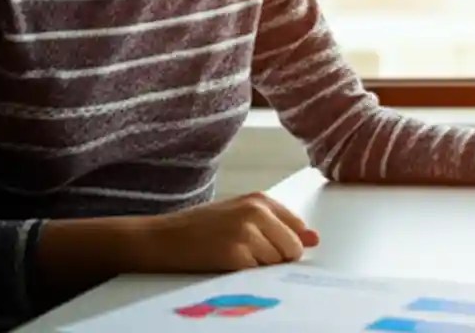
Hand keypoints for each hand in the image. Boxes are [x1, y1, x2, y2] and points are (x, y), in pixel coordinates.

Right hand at [134, 192, 320, 272]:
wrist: (159, 238)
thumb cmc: (199, 229)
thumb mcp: (239, 216)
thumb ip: (278, 225)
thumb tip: (315, 239)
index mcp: (260, 199)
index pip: (297, 227)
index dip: (286, 244)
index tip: (269, 248)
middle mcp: (256, 211)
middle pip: (293, 248)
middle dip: (276, 258)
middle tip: (245, 254)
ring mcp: (247, 232)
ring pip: (277, 263)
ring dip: (260, 267)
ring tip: (232, 256)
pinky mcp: (236, 254)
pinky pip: (259, 274)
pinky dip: (245, 275)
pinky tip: (225, 264)